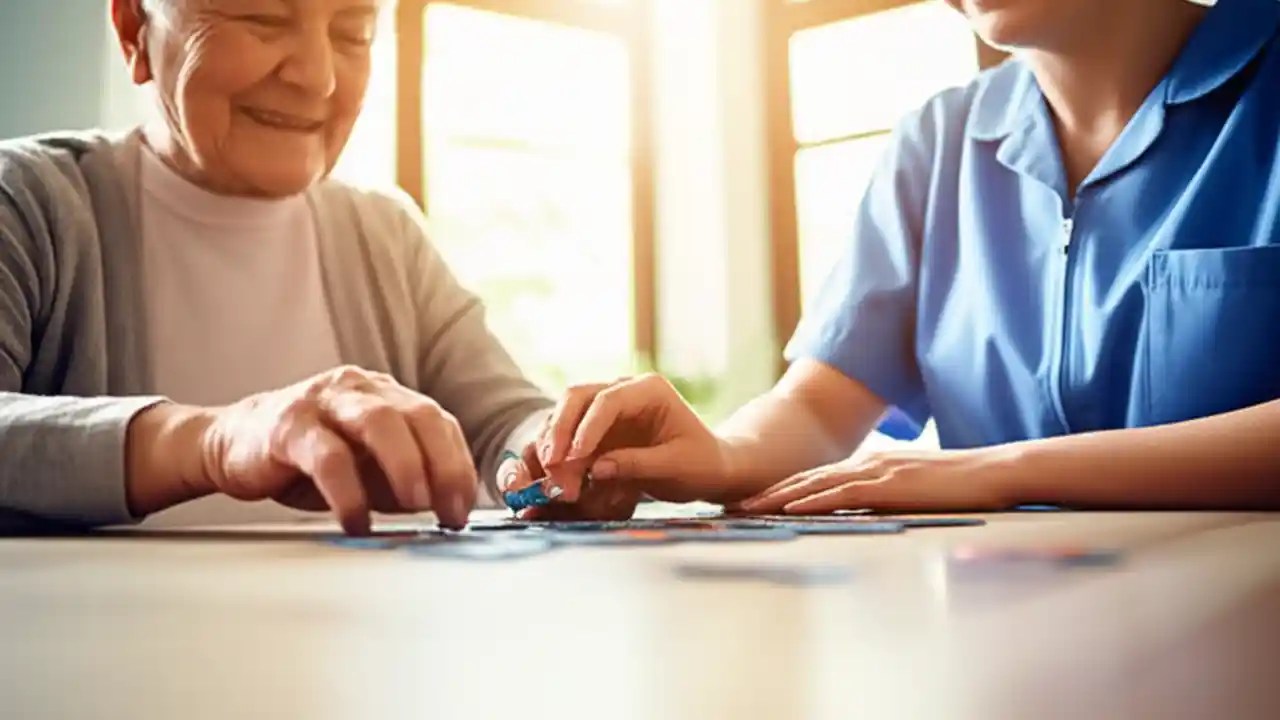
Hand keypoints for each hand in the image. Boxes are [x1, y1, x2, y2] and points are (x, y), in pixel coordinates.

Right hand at [191, 366, 476, 533]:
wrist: (230, 443)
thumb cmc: (307, 459)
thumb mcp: (366, 470)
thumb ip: (405, 484)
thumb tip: (448, 514)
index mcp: (387, 395)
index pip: (439, 422)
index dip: (460, 465)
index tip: (465, 507)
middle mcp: (361, 389)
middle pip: (419, 415)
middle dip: (443, 465)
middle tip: (449, 510)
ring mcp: (324, 402)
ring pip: (379, 423)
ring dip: (406, 466)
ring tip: (417, 506)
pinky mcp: (288, 425)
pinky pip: (327, 456)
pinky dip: (349, 492)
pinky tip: (357, 521)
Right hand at [500, 375, 733, 518]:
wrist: (709, 469)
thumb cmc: (701, 464)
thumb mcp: (676, 467)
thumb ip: (637, 465)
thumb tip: (596, 469)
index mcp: (649, 390)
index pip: (608, 400)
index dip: (586, 428)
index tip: (574, 458)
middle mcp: (622, 390)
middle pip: (576, 398)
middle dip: (559, 431)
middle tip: (552, 465)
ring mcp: (606, 409)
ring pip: (564, 414)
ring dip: (553, 445)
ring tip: (552, 480)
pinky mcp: (595, 430)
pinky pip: (566, 436)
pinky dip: (556, 455)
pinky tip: (553, 478)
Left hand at [733, 448, 1015, 514]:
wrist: (994, 471)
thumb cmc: (959, 486)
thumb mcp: (912, 490)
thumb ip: (885, 495)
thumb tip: (862, 510)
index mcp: (870, 465)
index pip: (816, 478)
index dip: (782, 489)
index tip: (753, 501)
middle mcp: (866, 463)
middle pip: (806, 478)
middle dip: (767, 492)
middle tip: (734, 504)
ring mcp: (877, 471)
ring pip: (816, 483)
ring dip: (778, 496)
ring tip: (748, 507)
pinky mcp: (891, 484)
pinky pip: (843, 493)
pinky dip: (814, 500)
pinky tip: (791, 507)